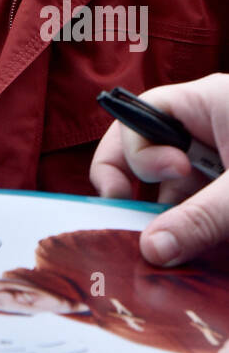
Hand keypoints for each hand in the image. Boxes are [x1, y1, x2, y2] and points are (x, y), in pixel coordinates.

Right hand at [90, 74, 228, 266]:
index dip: (133, 155)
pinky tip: (198, 246)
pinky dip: (194, 220)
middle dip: (144, 188)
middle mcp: (208, 123)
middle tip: (145, 225)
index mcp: (204, 101)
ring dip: (172, 212)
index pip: (140, 116)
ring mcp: (222, 152)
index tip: (156, 186)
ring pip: (176, 181)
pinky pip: (200, 197)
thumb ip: (198, 218)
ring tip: (179, 244)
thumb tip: (150, 251)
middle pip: (150, 149)